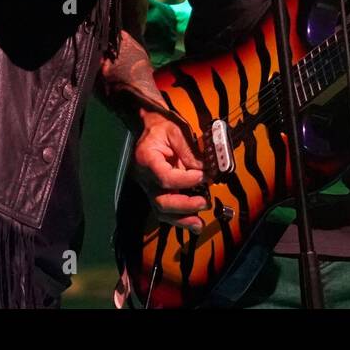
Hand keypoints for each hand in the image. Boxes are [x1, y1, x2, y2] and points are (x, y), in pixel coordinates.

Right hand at [131, 111, 207, 233]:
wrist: (148, 125)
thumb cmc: (161, 126)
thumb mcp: (176, 131)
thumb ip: (189, 151)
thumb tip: (204, 170)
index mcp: (146, 158)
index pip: (165, 177)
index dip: (185, 180)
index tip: (202, 176)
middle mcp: (144, 177)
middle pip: (160, 201)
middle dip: (184, 205)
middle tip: (204, 202)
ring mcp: (148, 186)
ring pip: (161, 210)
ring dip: (181, 219)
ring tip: (199, 224)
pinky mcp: (155, 191)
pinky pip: (165, 209)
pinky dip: (179, 218)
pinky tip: (194, 222)